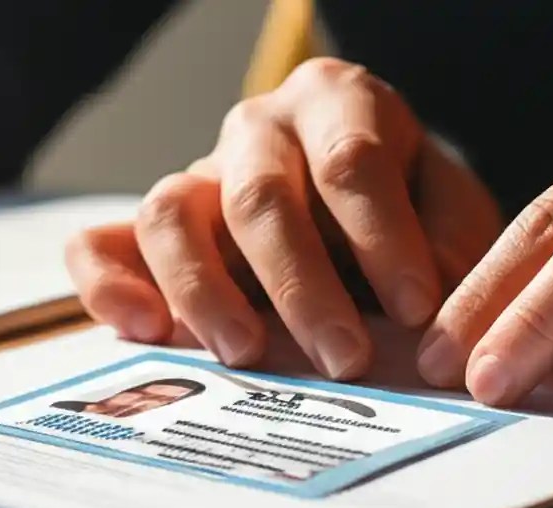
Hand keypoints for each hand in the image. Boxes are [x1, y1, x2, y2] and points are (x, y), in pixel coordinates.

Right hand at [67, 58, 500, 379]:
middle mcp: (257, 130)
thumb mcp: (450, 210)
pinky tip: (143, 330)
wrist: (356, 213)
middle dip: (304, 286)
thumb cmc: (406, 210)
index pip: (351, 162)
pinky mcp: (147, 232)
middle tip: (345, 360)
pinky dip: (110, 286)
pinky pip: (100, 245)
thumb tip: (435, 303)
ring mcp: (196, 176)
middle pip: (261, 197)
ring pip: (171, 214)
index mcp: (336, 103)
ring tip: (247, 356)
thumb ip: (451, 241)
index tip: (417, 310)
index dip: (382, 237)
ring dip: (207, 292)